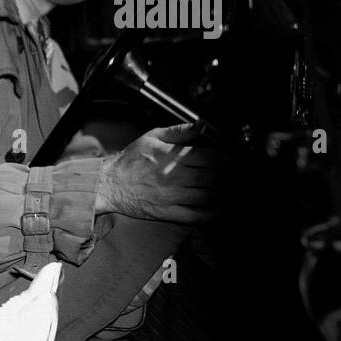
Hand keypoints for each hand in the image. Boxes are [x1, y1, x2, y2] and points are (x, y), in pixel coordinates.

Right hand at [94, 123, 221, 223]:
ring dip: (221, 194)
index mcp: (172, 157)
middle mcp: (174, 177)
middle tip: (232, 176)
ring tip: (226, 190)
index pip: (211, 158)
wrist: (108, 184)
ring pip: (207, 196)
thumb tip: (201, 124)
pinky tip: (217, 209)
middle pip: (213, 177)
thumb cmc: (130, 161)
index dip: (226, 159)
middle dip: (226, 177)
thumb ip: (179, 131)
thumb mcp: (152, 137)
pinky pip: (195, 215)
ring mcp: (171, 196)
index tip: (229, 160)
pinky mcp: (166, 212)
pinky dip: (210, 213)